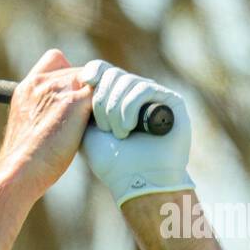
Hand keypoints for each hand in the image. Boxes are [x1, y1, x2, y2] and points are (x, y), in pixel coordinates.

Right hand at [0, 49, 93, 201]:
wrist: (19, 172)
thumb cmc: (26, 161)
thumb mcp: (30, 128)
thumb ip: (45, 111)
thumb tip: (67, 116)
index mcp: (27, 88)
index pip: (55, 59)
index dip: (68, 73)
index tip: (71, 95)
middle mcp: (41, 82)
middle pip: (81, 71)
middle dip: (89, 92)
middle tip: (92, 118)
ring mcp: (58, 89)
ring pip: (95, 80)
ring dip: (101, 99)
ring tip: (99, 125)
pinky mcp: (75, 101)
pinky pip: (104, 94)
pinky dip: (108, 109)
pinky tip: (106, 129)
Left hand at [79, 60, 195, 206]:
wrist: (135, 180)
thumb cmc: (110, 161)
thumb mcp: (85, 131)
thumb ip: (80, 105)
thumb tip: (79, 76)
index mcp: (115, 96)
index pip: (103, 69)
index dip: (93, 72)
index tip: (84, 83)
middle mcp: (135, 92)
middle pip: (112, 73)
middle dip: (101, 102)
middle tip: (104, 128)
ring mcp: (154, 95)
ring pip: (126, 81)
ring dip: (115, 111)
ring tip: (119, 134)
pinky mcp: (170, 100)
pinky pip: (143, 88)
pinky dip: (130, 109)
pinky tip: (129, 129)